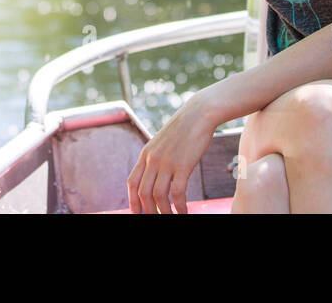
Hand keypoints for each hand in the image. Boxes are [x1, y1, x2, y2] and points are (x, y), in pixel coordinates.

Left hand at [126, 94, 216, 213]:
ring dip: (164, 212)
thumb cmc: (184, 130)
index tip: (137, 212)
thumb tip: (156, 177)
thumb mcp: (162, 143)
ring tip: (171, 218)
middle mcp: (152, 159)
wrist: (199, 114)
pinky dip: (180, 207)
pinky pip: (177, 193)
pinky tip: (184, 212)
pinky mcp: (182, 165)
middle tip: (155, 218)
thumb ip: (156, 158)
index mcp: (145, 154)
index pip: (132, 182)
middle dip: (148, 211)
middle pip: (143, 193)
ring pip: (159, 196)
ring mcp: (166, 162)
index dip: (132, 201)